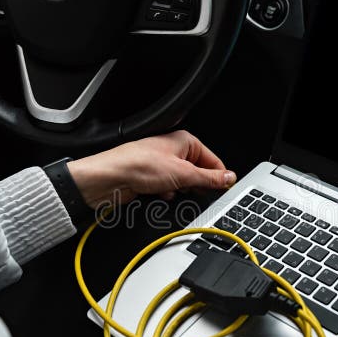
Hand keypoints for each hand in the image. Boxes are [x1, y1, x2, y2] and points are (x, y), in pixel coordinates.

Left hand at [67, 130, 235, 207]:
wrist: (109, 178)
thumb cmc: (138, 165)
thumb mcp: (182, 174)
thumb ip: (208, 178)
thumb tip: (228, 178)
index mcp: (185, 142)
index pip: (212, 160)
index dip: (220, 176)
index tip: (225, 188)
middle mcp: (174, 151)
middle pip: (198, 172)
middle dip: (197, 184)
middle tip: (197, 191)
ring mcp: (162, 165)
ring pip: (183, 183)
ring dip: (180, 190)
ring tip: (174, 191)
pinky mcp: (152, 179)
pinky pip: (168, 189)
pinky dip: (167, 194)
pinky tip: (161, 194)